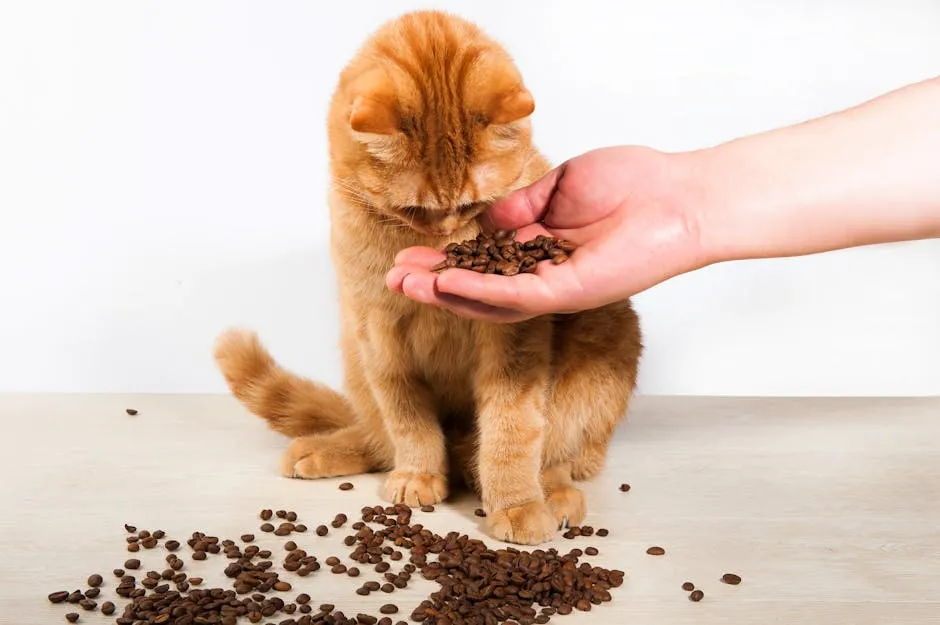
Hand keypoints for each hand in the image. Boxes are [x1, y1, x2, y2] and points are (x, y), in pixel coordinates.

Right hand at [385, 146, 708, 321]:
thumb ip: (520, 206)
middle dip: (434, 284)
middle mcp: (544, 275)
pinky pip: (517, 296)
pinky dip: (479, 292)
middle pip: (479, 289)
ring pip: (491, 301)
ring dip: (446, 294)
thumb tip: (484, 219)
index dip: (444, 262)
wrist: (681, 195)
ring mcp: (557, 288)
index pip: (482, 262)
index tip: (408, 256)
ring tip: (406, 284)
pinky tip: (446, 284)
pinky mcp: (571, 292)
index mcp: (540, 250)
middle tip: (393, 278)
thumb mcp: (559, 186)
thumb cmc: (633, 183)